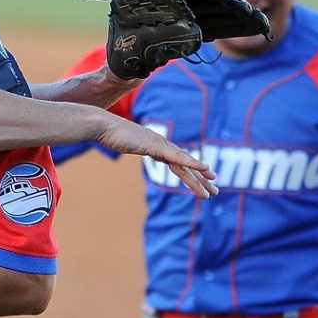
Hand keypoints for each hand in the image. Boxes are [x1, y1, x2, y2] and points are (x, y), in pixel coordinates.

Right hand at [95, 118, 217, 198]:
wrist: (102, 125)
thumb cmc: (109, 134)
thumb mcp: (121, 143)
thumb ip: (126, 144)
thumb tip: (121, 143)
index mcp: (156, 146)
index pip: (178, 162)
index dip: (192, 171)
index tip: (204, 180)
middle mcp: (162, 145)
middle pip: (186, 165)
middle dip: (201, 179)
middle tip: (215, 191)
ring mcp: (160, 145)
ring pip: (185, 164)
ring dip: (201, 177)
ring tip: (212, 189)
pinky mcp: (156, 146)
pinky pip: (178, 157)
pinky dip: (193, 163)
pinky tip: (205, 169)